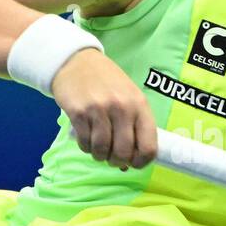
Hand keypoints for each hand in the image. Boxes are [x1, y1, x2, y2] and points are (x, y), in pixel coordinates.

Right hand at [50, 49, 157, 169]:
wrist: (77, 61)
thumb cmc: (107, 82)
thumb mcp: (129, 97)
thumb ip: (134, 126)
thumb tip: (130, 163)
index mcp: (140, 105)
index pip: (149, 147)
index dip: (141, 162)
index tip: (133, 163)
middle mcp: (122, 108)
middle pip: (124, 152)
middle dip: (117, 162)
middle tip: (112, 158)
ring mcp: (100, 110)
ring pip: (102, 151)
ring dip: (100, 156)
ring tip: (98, 149)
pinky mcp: (79, 113)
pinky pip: (85, 143)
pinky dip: (86, 147)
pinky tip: (87, 139)